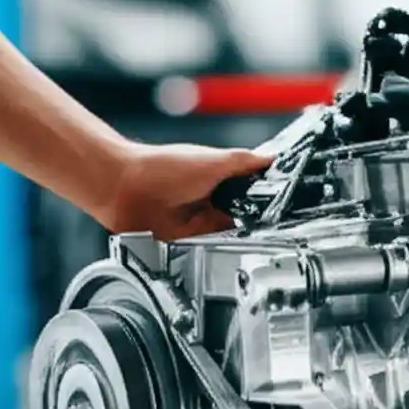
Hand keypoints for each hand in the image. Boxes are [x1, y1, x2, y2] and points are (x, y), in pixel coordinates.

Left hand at [96, 143, 271, 240]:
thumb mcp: (213, 161)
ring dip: (233, 237)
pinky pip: (207, 249)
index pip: (252, 190)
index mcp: (218, 176)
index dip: (267, 198)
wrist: (123, 190)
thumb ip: (244, 162)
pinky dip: (213, 250)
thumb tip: (273, 158)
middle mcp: (209, 199)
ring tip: (237, 234)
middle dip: (253, 222)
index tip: (285, 205)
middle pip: (243, 216)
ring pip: (227, 236)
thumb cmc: (160, 169)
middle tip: (267, 225)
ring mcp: (197, 221)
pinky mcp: (185, 240)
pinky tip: (217, 245)